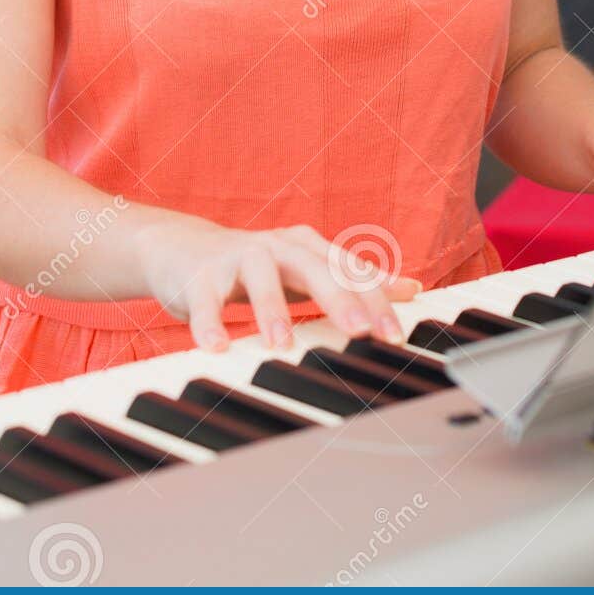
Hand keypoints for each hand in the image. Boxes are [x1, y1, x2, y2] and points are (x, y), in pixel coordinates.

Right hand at [131, 215, 420, 352]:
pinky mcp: (199, 275)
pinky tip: (217, 348)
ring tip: (281, 344)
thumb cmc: (255, 266)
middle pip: (312, 265)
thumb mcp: (307, 268)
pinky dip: (210, 323)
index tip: (396, 335)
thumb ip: (354, 279)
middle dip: (338, 297)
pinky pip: (204, 299)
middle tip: (359, 331)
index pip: (347, 270)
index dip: (374, 299)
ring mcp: (235, 257)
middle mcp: (275, 246)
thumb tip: (412, 288)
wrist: (181, 248)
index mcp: (306, 246)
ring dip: (271, 309)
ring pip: (259, 275)